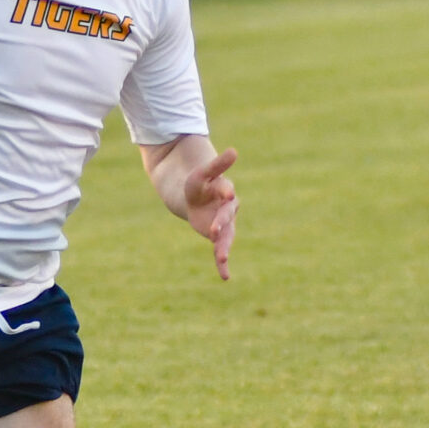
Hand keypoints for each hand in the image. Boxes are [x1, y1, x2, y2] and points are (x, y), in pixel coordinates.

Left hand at [183, 147, 238, 279]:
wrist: (194, 197)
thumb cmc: (199, 183)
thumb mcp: (203, 173)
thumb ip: (217, 165)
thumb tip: (235, 151)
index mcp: (224, 190)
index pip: (225, 190)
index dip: (225, 191)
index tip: (227, 192)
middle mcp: (227, 209)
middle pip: (226, 215)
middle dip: (221, 222)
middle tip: (214, 230)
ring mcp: (223, 224)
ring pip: (226, 236)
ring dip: (223, 247)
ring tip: (221, 258)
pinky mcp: (217, 236)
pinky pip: (220, 249)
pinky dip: (222, 262)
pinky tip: (225, 276)